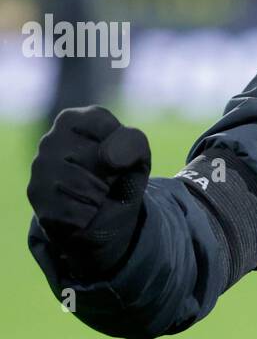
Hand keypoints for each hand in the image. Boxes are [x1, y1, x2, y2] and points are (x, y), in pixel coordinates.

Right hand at [27, 105, 151, 279]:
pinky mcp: (36, 198)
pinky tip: (83, 211)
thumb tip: (108, 157)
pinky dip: (88, 216)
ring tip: (96, 197)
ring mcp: (39, 169)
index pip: (107, 129)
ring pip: (84, 185)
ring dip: (100, 198)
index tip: (117, 158)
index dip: (124, 150)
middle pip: (97, 159)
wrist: (102, 217)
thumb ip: (133, 143)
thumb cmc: (118, 176)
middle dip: (111, 177)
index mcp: (73, 120)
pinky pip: (73, 210)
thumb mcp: (138, 156)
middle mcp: (50, 140)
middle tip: (105, 182)